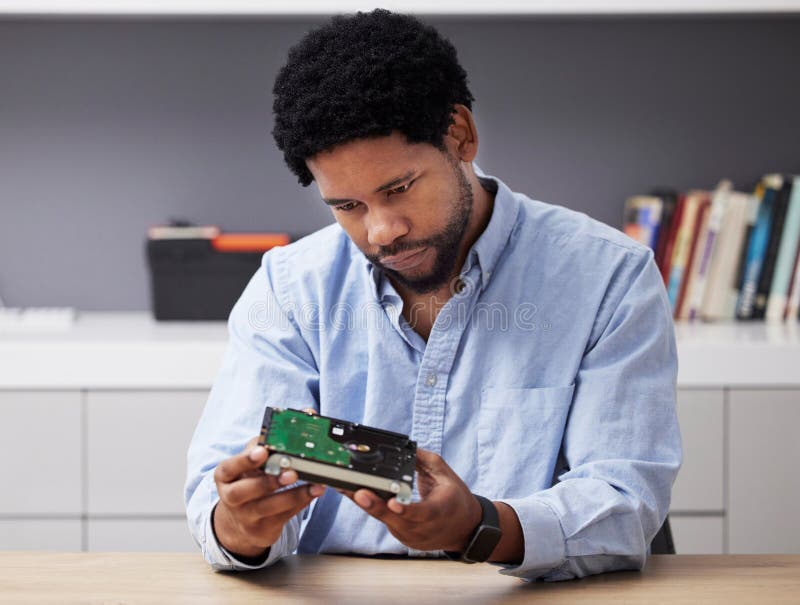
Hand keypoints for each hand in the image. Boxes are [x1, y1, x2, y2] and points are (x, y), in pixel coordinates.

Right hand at [212, 435, 325, 558]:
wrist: (241, 520)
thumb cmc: (251, 478)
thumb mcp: (254, 459)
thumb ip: (272, 439)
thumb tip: (307, 414)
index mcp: (225, 476)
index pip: (229, 467)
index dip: (244, 460)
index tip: (262, 451)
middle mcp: (231, 498)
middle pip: (244, 491)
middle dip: (269, 481)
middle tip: (291, 472)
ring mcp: (246, 516)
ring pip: (268, 507)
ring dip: (294, 495)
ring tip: (315, 484)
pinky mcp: (263, 530)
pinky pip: (284, 516)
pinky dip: (301, 503)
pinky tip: (314, 492)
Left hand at [346, 448, 482, 551]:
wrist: (465, 529)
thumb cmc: (457, 500)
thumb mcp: (447, 476)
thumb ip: (426, 461)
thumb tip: (407, 448)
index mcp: (439, 512)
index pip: (421, 513)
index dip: (405, 509)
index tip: (392, 502)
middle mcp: (424, 528)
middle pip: (396, 519)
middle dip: (374, 505)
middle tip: (357, 492)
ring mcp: (412, 536)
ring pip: (386, 521)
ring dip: (368, 505)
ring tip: (347, 489)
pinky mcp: (404, 538)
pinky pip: (386, 522)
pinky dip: (374, 509)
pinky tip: (358, 496)